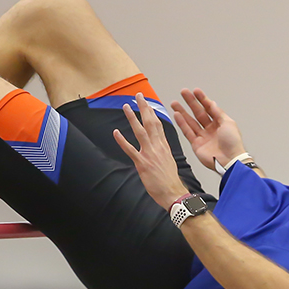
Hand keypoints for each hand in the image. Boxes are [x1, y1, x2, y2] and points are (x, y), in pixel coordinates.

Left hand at [114, 93, 189, 208]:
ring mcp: (149, 153)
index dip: (152, 112)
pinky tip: (116, 132)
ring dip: (132, 118)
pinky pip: (130, 149)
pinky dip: (122, 140)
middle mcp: (157, 146)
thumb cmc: (169, 180)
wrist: (173, 192)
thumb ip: (161, 150)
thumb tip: (158, 145)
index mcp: (164, 146)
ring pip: (140, 131)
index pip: (158, 124)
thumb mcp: (168, 160)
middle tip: (138, 96)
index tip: (148, 102)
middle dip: (144, 108)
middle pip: (150, 122)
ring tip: (126, 107)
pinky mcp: (142, 163)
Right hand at [171, 88, 246, 171]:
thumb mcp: (228, 123)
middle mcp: (211, 129)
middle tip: (184, 93)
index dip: (202, 99)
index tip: (196, 91)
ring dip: (183, 112)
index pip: (209, 108)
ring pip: (190, 121)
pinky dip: (182, 123)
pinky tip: (177, 115)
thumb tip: (212, 103)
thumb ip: (218, 113)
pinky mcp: (196, 144)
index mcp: (220, 123)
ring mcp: (203, 136)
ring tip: (175, 103)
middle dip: (191, 102)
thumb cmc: (233, 144)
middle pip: (198, 113)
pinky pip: (187, 132)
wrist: (229, 160)